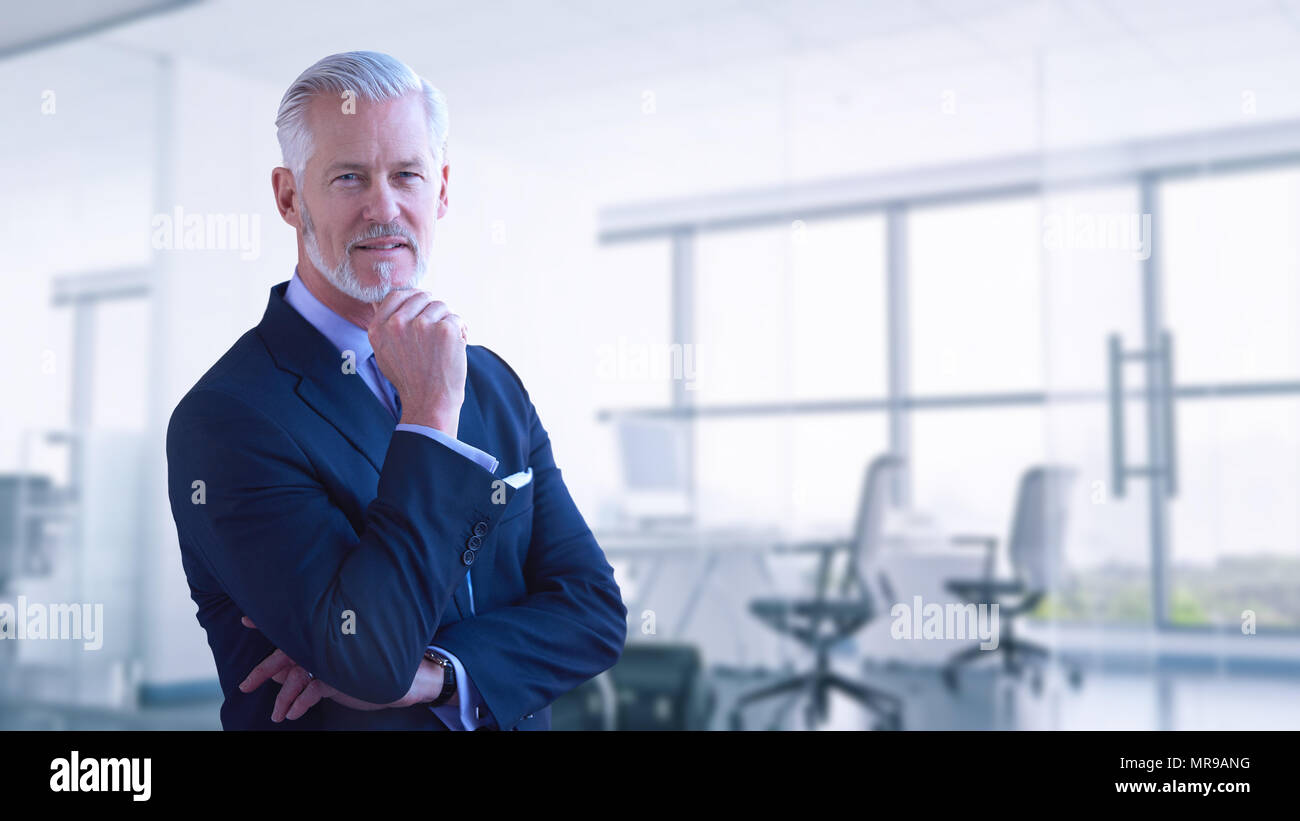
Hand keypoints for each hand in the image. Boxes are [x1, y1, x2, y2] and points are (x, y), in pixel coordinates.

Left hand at [237, 617, 444, 720]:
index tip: (244, 620)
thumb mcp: (332, 666)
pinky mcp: (340, 675)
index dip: (267, 623)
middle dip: (262, 670)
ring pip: (296, 677)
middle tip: (244, 687)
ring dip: (284, 699)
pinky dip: (301, 702)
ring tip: (277, 716)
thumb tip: (274, 673)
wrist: (401, 677)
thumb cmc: (366, 666)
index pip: (289, 631)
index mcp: (321, 637)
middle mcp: (323, 645)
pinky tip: (294, 713)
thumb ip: (305, 665)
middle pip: (284, 655)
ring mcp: (331, 659)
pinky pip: (313, 689)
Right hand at [367, 289, 467, 437]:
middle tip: (437, 333)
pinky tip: (456, 347)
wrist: (429, 402)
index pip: (397, 295)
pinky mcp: (444, 329)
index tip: (423, 310)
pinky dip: (461, 332)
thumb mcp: (384, 352)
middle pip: (423, 297)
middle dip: (434, 311)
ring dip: (447, 321)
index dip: (414, 299)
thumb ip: (383, 325)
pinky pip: (456, 319)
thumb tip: (382, 298)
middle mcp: (396, 324)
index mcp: (378, 328)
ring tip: (445, 344)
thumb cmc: (410, 379)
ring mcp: (421, 325)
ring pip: (441, 306)